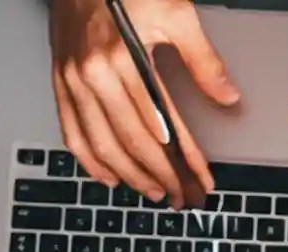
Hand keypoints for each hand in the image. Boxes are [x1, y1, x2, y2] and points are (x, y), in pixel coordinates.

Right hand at [48, 0, 239, 207]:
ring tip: (154, 191)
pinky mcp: (60, 80)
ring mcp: (73, 80)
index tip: (202, 180)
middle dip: (161, 176)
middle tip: (182, 196)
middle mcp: (95, 75)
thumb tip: (227, 96)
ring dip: (130, 175)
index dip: (185, 159)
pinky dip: (90, 160)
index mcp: (124, 59)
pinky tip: (109, 176)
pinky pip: (71, 132)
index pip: (162, 126)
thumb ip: (202, 59)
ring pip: (101, 145)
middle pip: (132, 143)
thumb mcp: (175, 12)